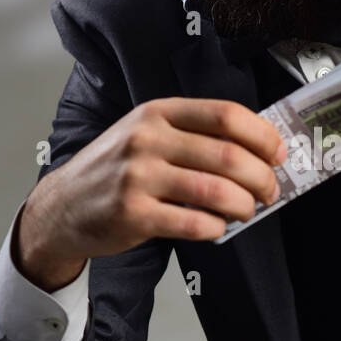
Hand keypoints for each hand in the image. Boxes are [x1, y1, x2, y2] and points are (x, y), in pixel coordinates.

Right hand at [15, 99, 286, 289]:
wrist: (62, 206)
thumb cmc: (115, 170)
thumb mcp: (146, 134)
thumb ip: (192, 134)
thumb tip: (256, 147)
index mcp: (158, 113)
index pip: (225, 114)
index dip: (262, 135)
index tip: (278, 153)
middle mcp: (147, 139)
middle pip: (228, 155)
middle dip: (262, 177)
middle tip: (270, 191)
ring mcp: (137, 176)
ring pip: (216, 191)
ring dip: (244, 205)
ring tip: (248, 210)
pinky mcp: (132, 214)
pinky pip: (193, 223)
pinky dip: (216, 228)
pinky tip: (216, 227)